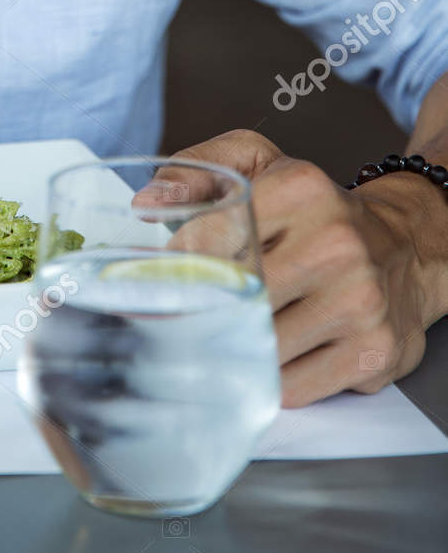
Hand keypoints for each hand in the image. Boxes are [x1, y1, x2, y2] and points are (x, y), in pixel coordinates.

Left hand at [150, 129, 435, 406]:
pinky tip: (275, 354)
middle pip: (236, 300)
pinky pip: (295, 388)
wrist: (405, 247)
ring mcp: (360, 300)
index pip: (211, 238)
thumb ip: (196, 170)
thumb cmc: (317, 211)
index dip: (180, 266)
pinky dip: (273, 379)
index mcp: (300, 189)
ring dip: (238, 350)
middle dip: (201, 314)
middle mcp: (336, 243)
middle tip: (184, 318)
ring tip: (233, 334)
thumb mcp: (259, 164)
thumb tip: (147, 203)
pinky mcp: (375, 351)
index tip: (168, 279)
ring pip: (262, 350)